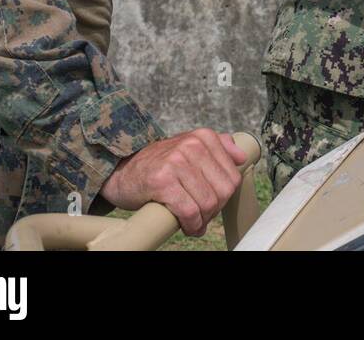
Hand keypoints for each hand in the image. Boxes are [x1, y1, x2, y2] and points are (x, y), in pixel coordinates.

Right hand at [100, 129, 247, 236]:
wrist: (121, 170)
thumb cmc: (158, 164)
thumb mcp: (189, 146)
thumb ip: (218, 147)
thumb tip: (242, 157)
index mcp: (203, 137)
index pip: (232, 176)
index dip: (224, 197)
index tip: (213, 205)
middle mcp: (192, 145)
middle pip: (222, 191)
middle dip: (214, 210)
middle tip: (202, 217)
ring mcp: (177, 162)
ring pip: (207, 203)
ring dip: (202, 221)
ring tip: (194, 223)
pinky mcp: (163, 181)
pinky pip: (189, 211)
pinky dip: (191, 224)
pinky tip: (187, 226)